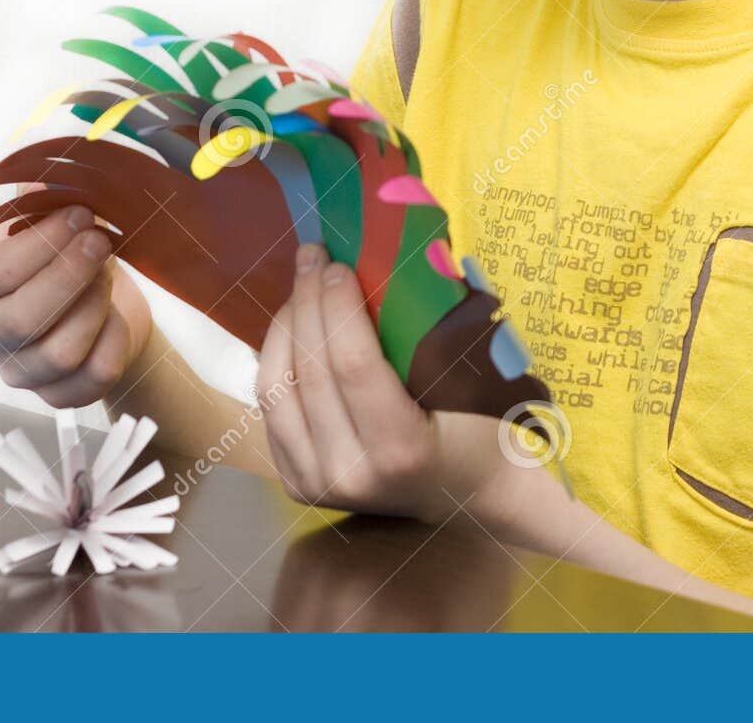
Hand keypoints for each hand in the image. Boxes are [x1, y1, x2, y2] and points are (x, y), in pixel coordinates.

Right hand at [0, 198, 151, 407]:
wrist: (101, 296)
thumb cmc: (63, 247)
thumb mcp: (45, 215)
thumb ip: (38, 199)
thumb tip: (47, 181)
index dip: (41, 243)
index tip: (81, 213)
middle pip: (22, 318)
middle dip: (71, 274)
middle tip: (102, 239)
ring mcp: (16, 372)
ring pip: (59, 352)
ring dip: (93, 305)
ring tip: (108, 272)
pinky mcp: (56, 396)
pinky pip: (92, 377)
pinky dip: (114, 341)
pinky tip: (116, 314)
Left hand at [255, 241, 451, 519]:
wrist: (471, 496)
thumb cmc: (481, 428)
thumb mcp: (469, 386)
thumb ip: (424, 335)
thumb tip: (381, 260)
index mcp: (401, 450)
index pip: (353, 365)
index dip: (338, 306)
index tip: (339, 264)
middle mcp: (349, 474)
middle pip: (312, 371)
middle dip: (308, 301)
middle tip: (314, 255)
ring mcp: (316, 484)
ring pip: (277, 388)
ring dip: (284, 326)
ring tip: (300, 287)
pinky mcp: (295, 483)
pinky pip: (271, 409)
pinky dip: (276, 360)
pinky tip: (292, 327)